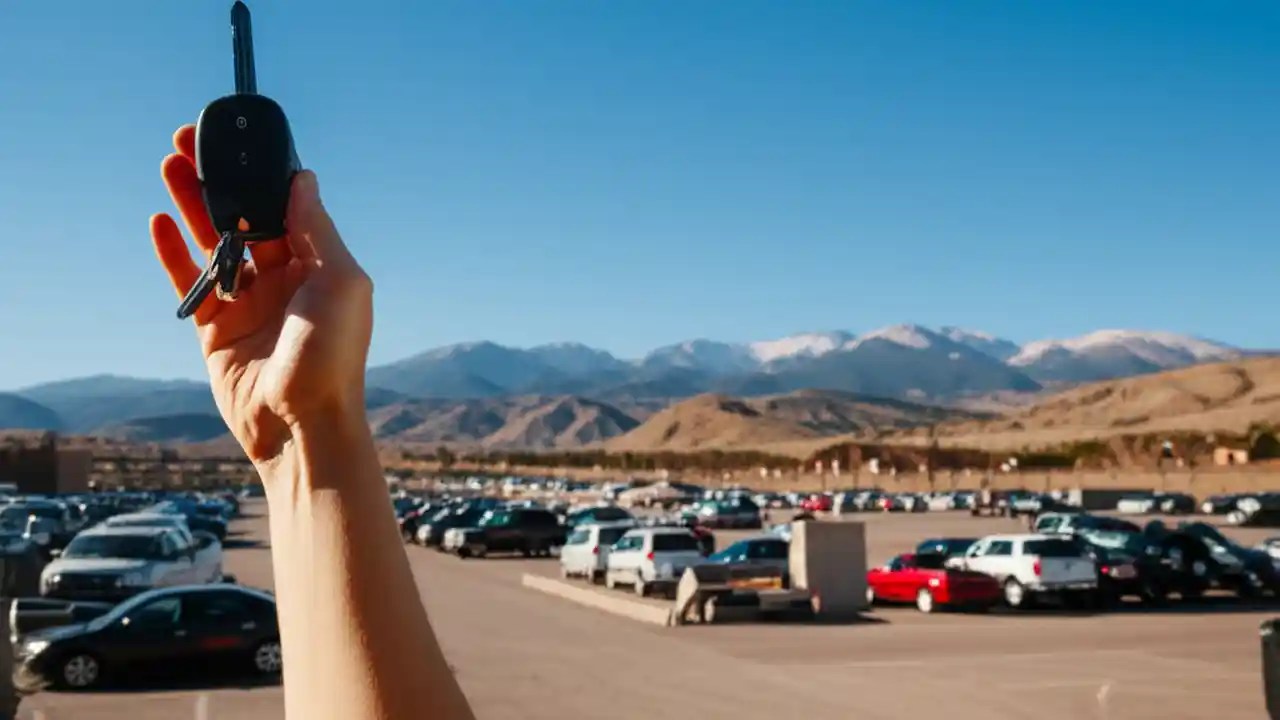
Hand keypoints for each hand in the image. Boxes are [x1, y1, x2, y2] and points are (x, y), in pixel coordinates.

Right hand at [150, 125, 372, 462]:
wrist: (301, 426)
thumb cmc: (333, 358)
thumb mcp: (340, 283)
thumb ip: (316, 229)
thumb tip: (302, 178)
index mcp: (319, 265)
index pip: (286, 205)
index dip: (261, 172)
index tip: (238, 139)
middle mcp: (284, 280)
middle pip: (244, 217)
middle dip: (218, 179)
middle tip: (190, 141)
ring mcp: (248, 304)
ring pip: (213, 242)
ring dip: (191, 204)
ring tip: (169, 164)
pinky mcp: (216, 330)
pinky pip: (190, 283)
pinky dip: (173, 253)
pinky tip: (159, 222)